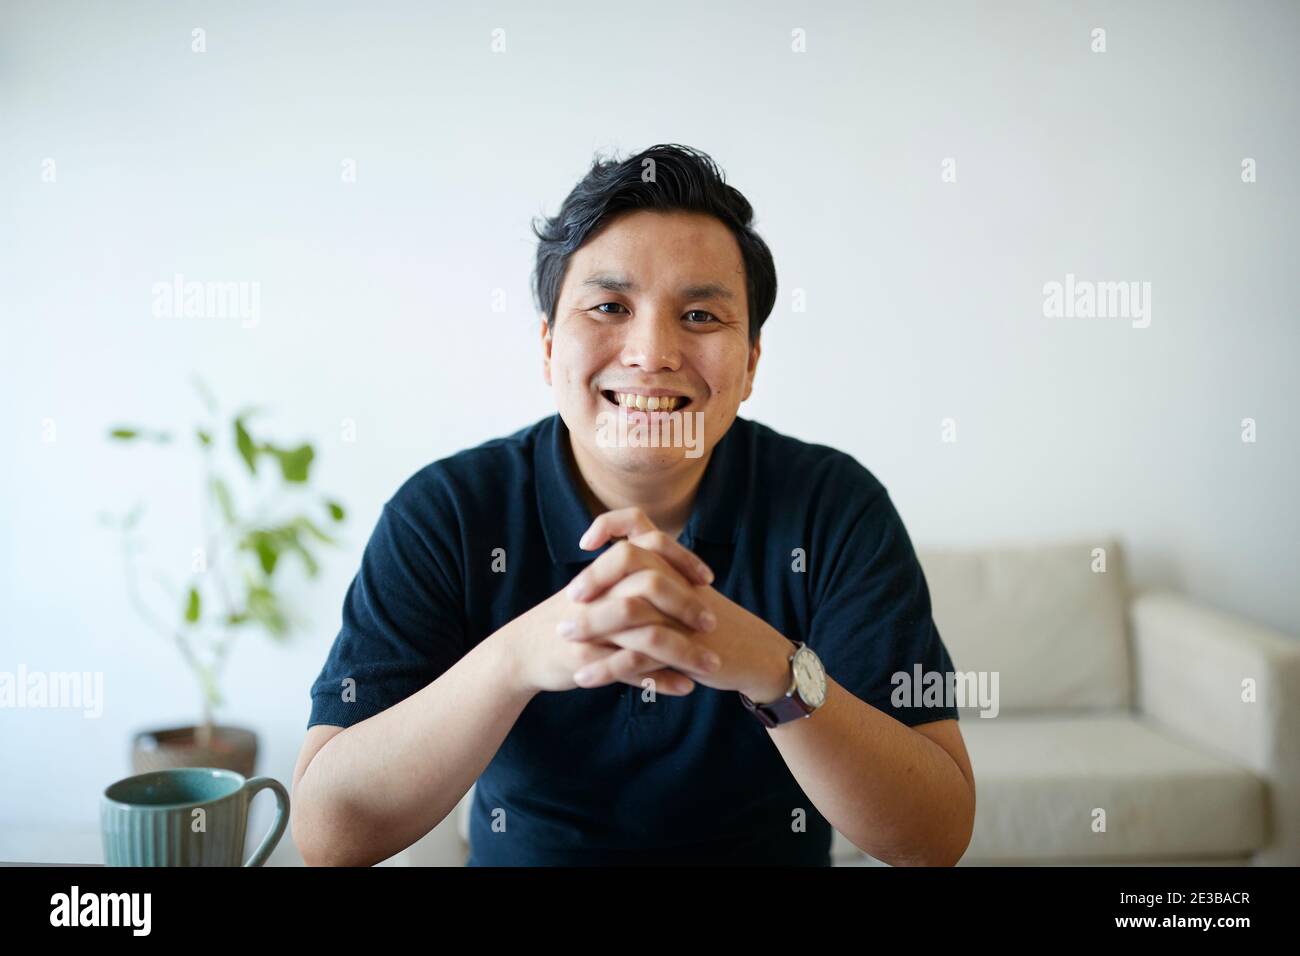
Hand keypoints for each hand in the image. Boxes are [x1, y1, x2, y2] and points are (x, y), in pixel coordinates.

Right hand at [506, 511, 715, 695]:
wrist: (522, 651)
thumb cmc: (567, 619)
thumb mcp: (595, 589)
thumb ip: (628, 575)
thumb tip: (673, 571)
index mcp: (604, 571)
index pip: (649, 546)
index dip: (682, 558)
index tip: (707, 578)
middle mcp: (598, 594)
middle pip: (651, 586)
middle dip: (687, 605)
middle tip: (711, 623)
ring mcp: (591, 627)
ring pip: (647, 635)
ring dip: (684, 652)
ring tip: (710, 666)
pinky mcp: (586, 661)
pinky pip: (631, 671)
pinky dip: (661, 681)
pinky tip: (685, 688)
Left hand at [563, 508, 794, 702]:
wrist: (752, 654)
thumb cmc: (710, 624)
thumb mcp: (681, 592)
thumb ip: (650, 577)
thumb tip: (606, 574)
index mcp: (672, 563)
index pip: (638, 525)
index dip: (609, 526)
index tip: (585, 545)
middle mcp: (676, 580)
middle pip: (628, 559)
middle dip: (593, 578)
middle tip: (571, 597)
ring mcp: (680, 614)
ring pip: (629, 609)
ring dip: (591, 624)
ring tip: (566, 638)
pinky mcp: (683, 648)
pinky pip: (638, 656)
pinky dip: (606, 668)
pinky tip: (584, 677)